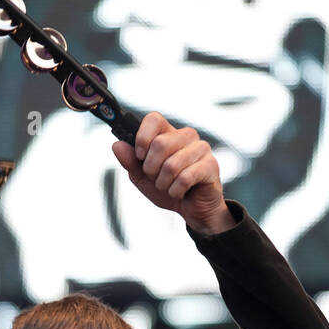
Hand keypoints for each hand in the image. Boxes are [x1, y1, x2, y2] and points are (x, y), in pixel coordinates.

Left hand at [111, 112, 233, 233]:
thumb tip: (117, 145)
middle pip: (160, 144)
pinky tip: (179, 192)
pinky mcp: (211, 165)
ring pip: (171, 164)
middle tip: (155, 178)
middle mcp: (186, 136)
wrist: (192, 209)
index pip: (154, 119)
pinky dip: (175, 191)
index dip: (143, 137)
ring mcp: (201, 148)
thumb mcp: (142, 178)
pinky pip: (185, 178)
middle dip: (151, 168)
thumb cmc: (168, 189)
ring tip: (168, 187)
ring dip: (163, 183)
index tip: (139, 155)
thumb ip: (130, 162)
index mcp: (169, 134)